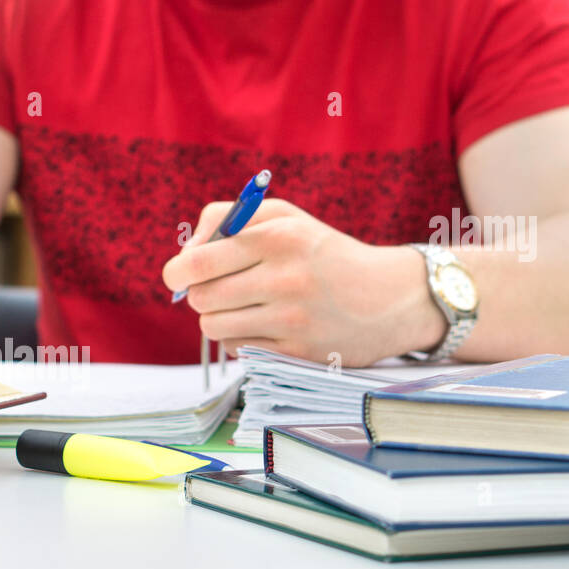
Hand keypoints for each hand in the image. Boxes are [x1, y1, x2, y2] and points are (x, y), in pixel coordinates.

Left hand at [162, 199, 446, 365]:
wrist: (390, 296)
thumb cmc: (322, 252)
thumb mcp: (284, 218)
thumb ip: (228, 219)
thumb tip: (185, 252)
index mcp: (278, 237)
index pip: (197, 261)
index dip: (178, 271)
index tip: (179, 274)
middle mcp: (285, 277)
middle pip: (200, 296)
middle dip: (200, 293)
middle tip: (220, 288)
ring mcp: (291, 318)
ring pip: (212, 325)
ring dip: (217, 317)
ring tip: (243, 305)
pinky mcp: (296, 351)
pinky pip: (236, 347)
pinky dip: (239, 337)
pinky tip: (264, 324)